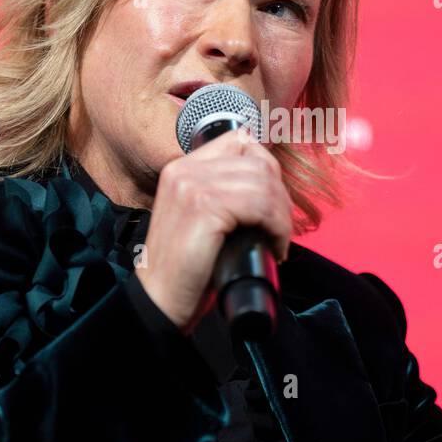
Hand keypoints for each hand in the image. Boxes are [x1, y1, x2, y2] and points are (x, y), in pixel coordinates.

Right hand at [136, 128, 291, 333]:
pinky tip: (275, 247)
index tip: (273, 202)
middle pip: (257, 162)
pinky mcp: (203, 208)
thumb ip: (223, 193)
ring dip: (281, 216)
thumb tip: (269, 184)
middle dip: (280, 196)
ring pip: (263, 184)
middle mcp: (184, 170)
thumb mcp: (201, 218)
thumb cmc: (186, 268)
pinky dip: (277, 228)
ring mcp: (192, 186)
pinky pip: (260, 205)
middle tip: (281, 229)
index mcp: (182, 168)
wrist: (160, 301)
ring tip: (278, 241)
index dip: (267, 168)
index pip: (239, 141)